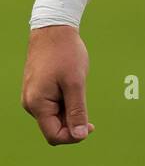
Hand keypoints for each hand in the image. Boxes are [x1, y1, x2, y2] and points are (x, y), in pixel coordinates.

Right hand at [21, 26, 93, 144]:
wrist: (54, 29)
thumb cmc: (65, 53)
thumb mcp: (76, 83)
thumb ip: (77, 111)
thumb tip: (80, 136)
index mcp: (37, 104)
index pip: (54, 135)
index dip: (73, 136)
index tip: (90, 126)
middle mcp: (31, 103)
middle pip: (54, 128)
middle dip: (72, 122)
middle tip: (86, 104)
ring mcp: (33, 96)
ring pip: (54, 117)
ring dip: (69, 110)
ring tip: (76, 88)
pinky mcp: (38, 90)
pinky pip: (52, 105)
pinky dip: (65, 102)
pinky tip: (71, 86)